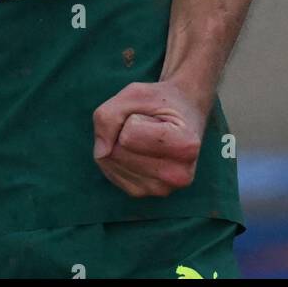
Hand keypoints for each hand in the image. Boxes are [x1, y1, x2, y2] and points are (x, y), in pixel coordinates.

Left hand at [92, 81, 208, 197]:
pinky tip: (137, 149)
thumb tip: (101, 153)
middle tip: (148, 124)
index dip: (132, 117)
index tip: (155, 116)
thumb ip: (110, 115)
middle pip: (117, 151)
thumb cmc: (160, 101)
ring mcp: (160, 189)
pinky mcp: (142, 193)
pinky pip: (109, 170)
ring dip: (117, 142)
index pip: (129, 136)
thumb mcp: (136, 93)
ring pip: (110, 161)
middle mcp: (177, 176)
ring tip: (144, 136)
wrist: (182, 114)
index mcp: (186, 147)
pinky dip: (114, 153)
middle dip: (122, 130)